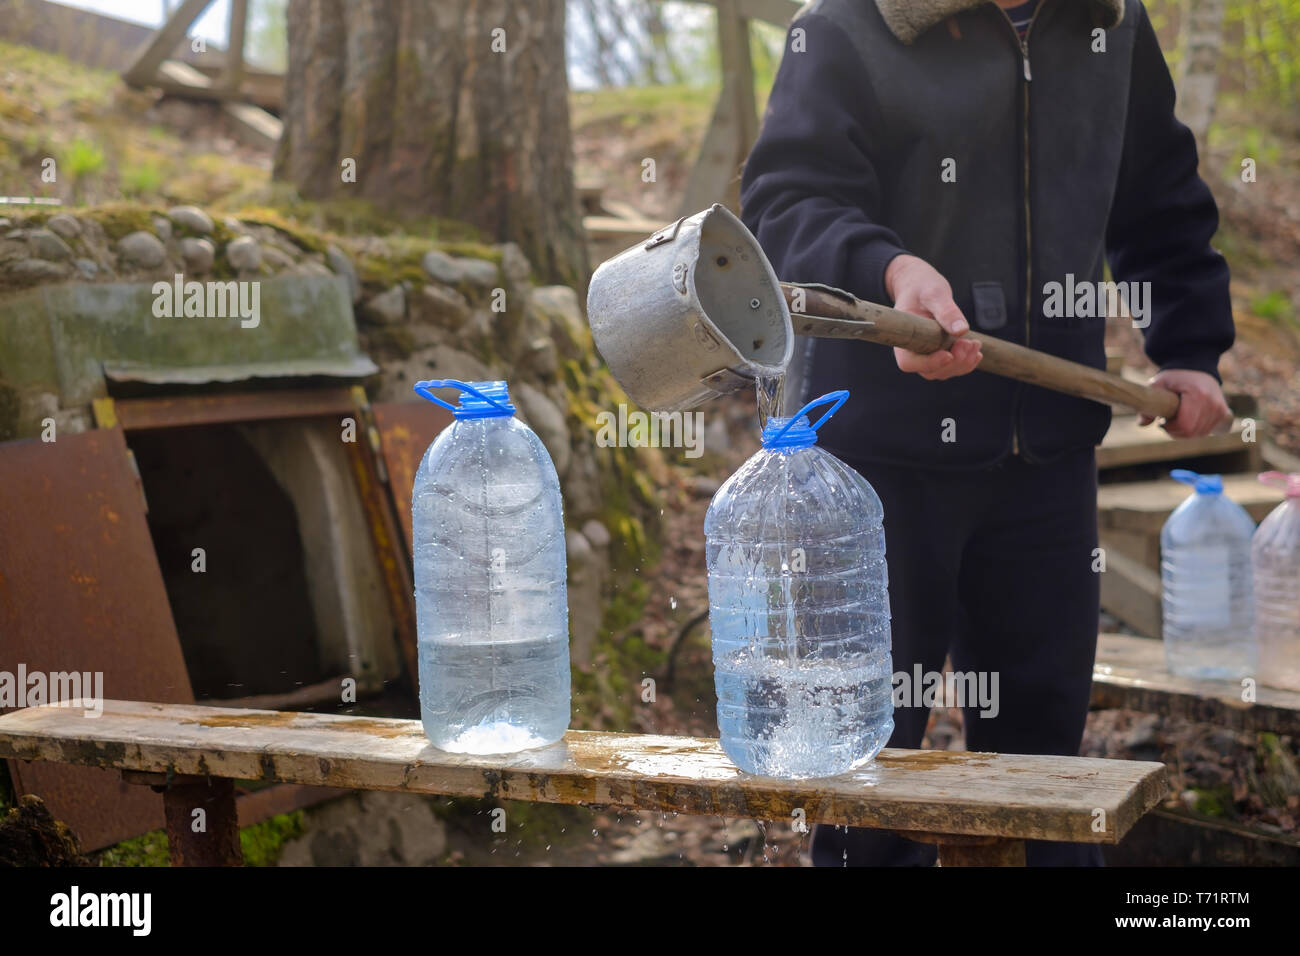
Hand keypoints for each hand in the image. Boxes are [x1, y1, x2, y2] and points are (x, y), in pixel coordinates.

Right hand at [885, 254, 981, 379]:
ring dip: (963, 363)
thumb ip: (946, 310)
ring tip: (975, 343)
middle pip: (930, 371)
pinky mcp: (939, 352)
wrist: (921, 285)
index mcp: (903, 338)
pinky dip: (966, 362)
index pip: (909, 362)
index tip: (948, 354)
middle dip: (953, 362)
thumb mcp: (933, 293)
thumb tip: (961, 330)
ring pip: (943, 371)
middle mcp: (912, 350)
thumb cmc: (922, 286)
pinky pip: (951, 366)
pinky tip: (976, 350)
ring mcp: (926, 354)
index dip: (928, 363)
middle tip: (969, 343)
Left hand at [1139, 368, 1230, 437]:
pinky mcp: (1224, 413)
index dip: (1170, 429)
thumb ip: (1148, 404)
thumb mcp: (1158, 385)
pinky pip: (1210, 430)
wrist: (1196, 365)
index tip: (1161, 422)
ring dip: (1186, 432)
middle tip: (1167, 422)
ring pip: (1201, 433)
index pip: (1185, 425)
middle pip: (1192, 432)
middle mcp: (1213, 403)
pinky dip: (1198, 431)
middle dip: (1176, 432)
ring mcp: (1220, 409)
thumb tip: (1140, 424)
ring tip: (1177, 419)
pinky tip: (1189, 422)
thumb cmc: (1174, 376)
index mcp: (1197, 395)